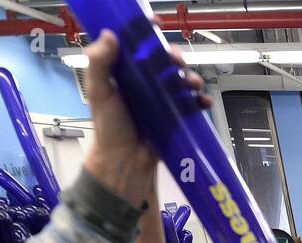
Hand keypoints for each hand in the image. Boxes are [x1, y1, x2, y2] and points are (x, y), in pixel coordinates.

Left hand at [81, 30, 212, 206]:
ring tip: (191, 83)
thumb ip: (99, 63)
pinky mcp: (175, 115)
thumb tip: (109, 36)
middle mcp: (145, 81)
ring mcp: (161, 98)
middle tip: (175, 60)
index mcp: (125, 72)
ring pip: (181, 78)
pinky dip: (200, 99)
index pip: (136, 44)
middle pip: (164, 59)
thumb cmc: (109, 128)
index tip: (154, 22)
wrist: (125, 161)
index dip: (146, 30)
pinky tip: (202, 101)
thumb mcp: (98, 92)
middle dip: (174, 55)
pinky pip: (192, 103)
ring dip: (191, 76)